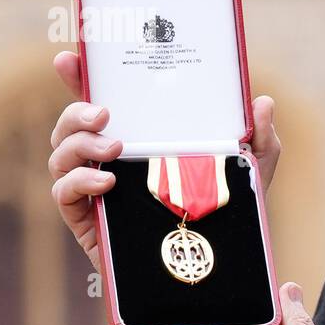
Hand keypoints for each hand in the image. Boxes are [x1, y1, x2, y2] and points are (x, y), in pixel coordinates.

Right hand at [49, 50, 281, 271]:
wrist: (216, 266)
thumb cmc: (229, 210)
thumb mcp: (251, 169)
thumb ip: (260, 137)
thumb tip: (264, 103)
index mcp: (139, 139)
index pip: (100, 103)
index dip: (79, 78)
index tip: (70, 58)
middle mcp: (109, 161)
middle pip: (69, 126)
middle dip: (75, 112)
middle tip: (104, 114)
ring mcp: (95, 191)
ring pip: (60, 156)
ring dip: (78, 144)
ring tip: (113, 148)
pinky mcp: (89, 222)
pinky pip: (63, 194)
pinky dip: (77, 182)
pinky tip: (106, 182)